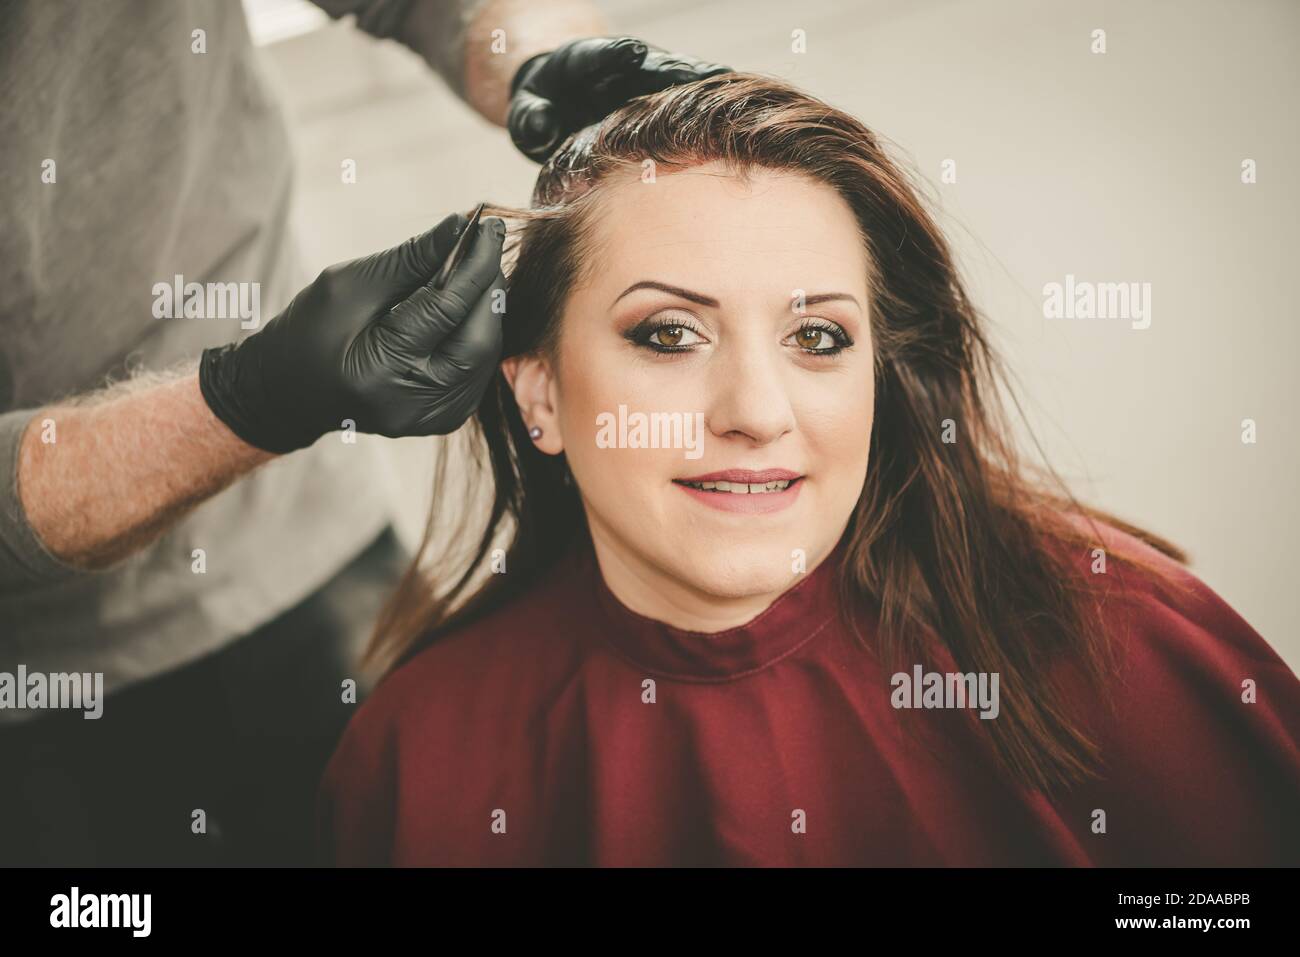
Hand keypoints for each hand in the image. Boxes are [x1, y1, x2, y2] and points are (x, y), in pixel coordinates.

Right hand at [199, 212, 506, 453]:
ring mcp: (433, 418)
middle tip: (485, 245)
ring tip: (475, 270)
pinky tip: (467, 305)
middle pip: (478, 339)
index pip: (448, 309)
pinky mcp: (445, 418)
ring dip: (486, 308)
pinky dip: (477, 332)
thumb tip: (463, 226)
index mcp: (382, 369)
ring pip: (485, 355)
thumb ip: (412, 259)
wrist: (289, 392)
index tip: (489, 225)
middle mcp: (414, 403)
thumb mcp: (350, 284)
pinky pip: (477, 369)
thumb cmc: (309, 330)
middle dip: (487, 287)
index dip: (475, 263)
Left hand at [507, 36, 732, 162]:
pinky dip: (717, 111)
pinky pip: (696, 103)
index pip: (600, 56)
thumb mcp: (525, 113)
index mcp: (585, 62)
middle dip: (678, 72)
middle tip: (707, 79)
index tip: (631, 52)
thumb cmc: (542, 107)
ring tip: (740, 99)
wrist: (562, 98)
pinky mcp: (668, 100)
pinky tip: (744, 121)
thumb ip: (529, 118)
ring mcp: (651, 81)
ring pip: (684, 82)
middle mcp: (627, 66)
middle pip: (656, 65)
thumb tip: (541, 126)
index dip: (615, 55)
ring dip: (709, 91)